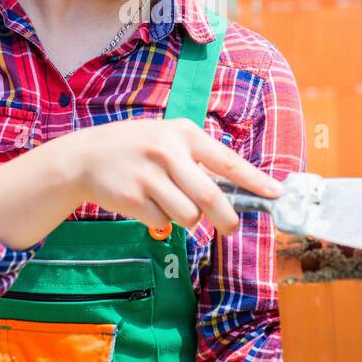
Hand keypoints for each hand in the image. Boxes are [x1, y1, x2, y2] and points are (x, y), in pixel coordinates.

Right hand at [72, 118, 282, 236]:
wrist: (86, 157)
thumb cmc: (138, 148)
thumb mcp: (168, 139)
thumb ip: (198, 160)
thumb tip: (235, 193)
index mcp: (184, 133)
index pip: (227, 161)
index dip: (254, 180)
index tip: (275, 194)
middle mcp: (167, 152)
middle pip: (209, 196)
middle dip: (225, 218)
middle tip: (230, 228)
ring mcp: (148, 176)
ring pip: (187, 215)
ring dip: (186, 219)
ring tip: (170, 202)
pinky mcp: (132, 198)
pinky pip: (162, 223)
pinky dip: (160, 220)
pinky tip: (145, 203)